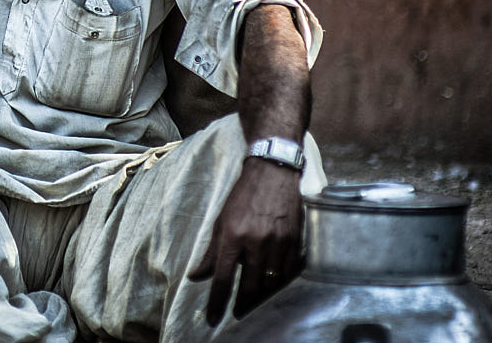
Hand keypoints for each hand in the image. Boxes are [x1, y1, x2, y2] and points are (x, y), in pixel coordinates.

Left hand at [187, 157, 303, 324]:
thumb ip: (211, 252)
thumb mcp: (221, 220)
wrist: (272, 172)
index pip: (223, 278)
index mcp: (233, 236)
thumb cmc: (243, 196)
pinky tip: (275, 287)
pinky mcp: (295, 241)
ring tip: (255, 302)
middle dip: (243, 305)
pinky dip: (281, 283)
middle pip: (250, 286)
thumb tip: (196, 276)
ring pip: (271, 282)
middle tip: (238, 314)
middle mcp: (256, 241)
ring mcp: (278, 242)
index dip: (217, 302)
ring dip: (262, 297)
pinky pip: (290, 272)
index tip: (214, 318)